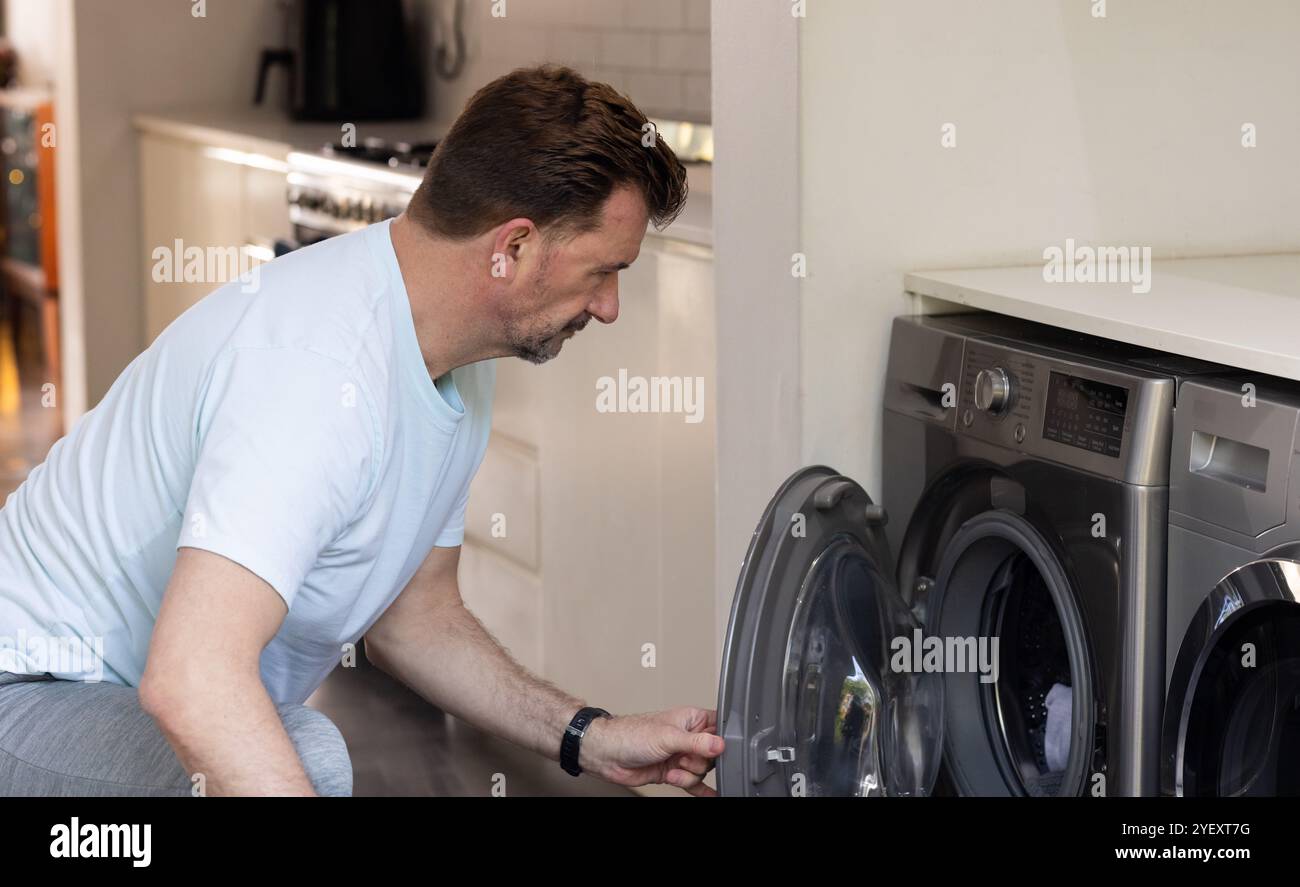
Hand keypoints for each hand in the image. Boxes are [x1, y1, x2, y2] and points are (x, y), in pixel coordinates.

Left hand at [578, 707, 723, 796]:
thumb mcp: (668, 736)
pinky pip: (695, 783)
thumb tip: (720, 745)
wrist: (609, 754)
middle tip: (682, 758)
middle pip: (712, 755)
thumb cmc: (632, 734)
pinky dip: (703, 790)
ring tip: (672, 770)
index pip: (719, 727)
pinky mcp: (674, 772)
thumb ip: (696, 742)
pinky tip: (713, 794)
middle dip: (698, 761)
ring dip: (688, 775)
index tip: (716, 749)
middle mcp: (688, 737)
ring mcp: (681, 755)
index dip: (720, 739)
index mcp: (690, 719)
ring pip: (701, 771)